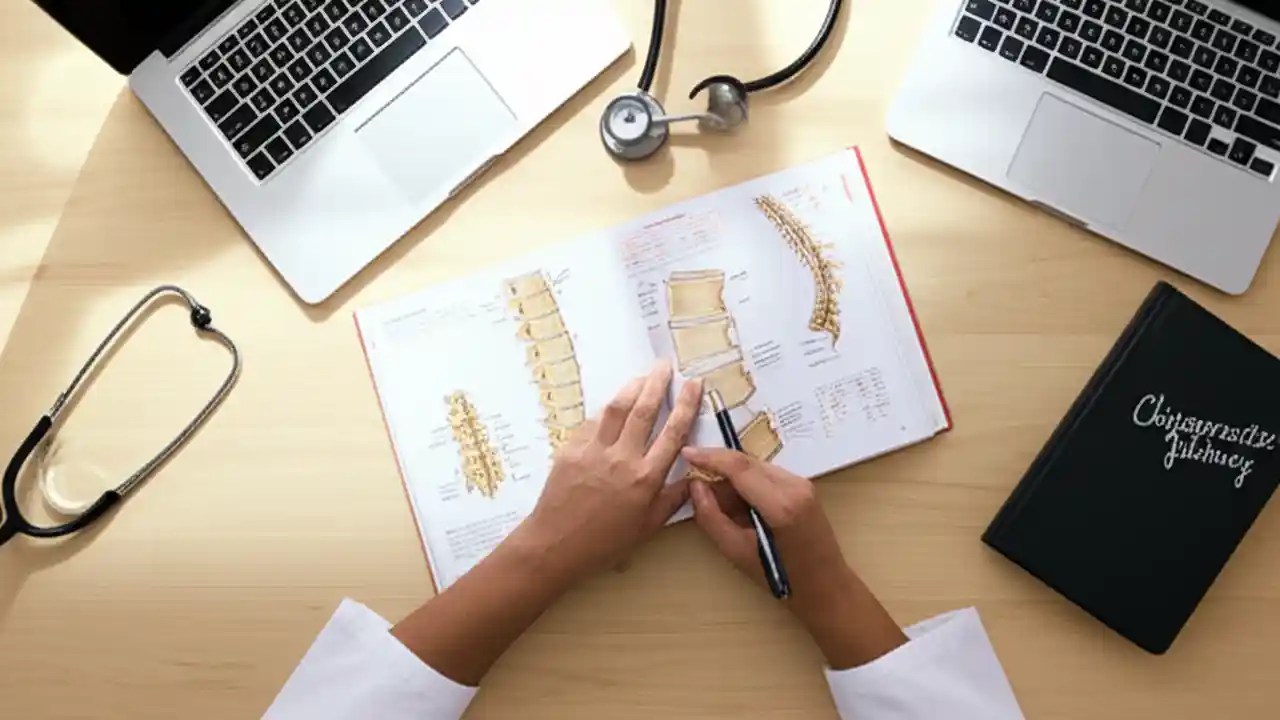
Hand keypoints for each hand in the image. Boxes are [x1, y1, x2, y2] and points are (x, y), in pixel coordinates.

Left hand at [513, 361, 702, 587]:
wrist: (557, 545)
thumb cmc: (606, 542)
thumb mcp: (648, 526)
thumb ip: (673, 498)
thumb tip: (696, 477)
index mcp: (646, 478)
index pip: (673, 432)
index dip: (686, 404)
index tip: (694, 383)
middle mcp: (623, 458)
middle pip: (644, 410)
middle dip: (657, 383)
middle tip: (665, 365)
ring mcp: (595, 451)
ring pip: (617, 408)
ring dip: (632, 387)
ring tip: (643, 375)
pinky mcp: (572, 449)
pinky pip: (593, 421)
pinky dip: (607, 408)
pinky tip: (614, 403)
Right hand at [684, 448, 907, 669]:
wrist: (826, 586)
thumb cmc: (782, 578)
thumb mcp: (737, 552)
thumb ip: (711, 517)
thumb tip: (695, 487)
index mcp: (781, 505)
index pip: (739, 467)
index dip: (709, 457)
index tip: (686, 453)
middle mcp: (795, 486)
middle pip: (747, 463)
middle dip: (719, 470)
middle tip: (698, 490)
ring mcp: (803, 484)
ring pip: (756, 468)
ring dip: (734, 481)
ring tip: (723, 509)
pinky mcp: (804, 486)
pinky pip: (767, 476)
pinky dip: (749, 486)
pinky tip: (743, 510)